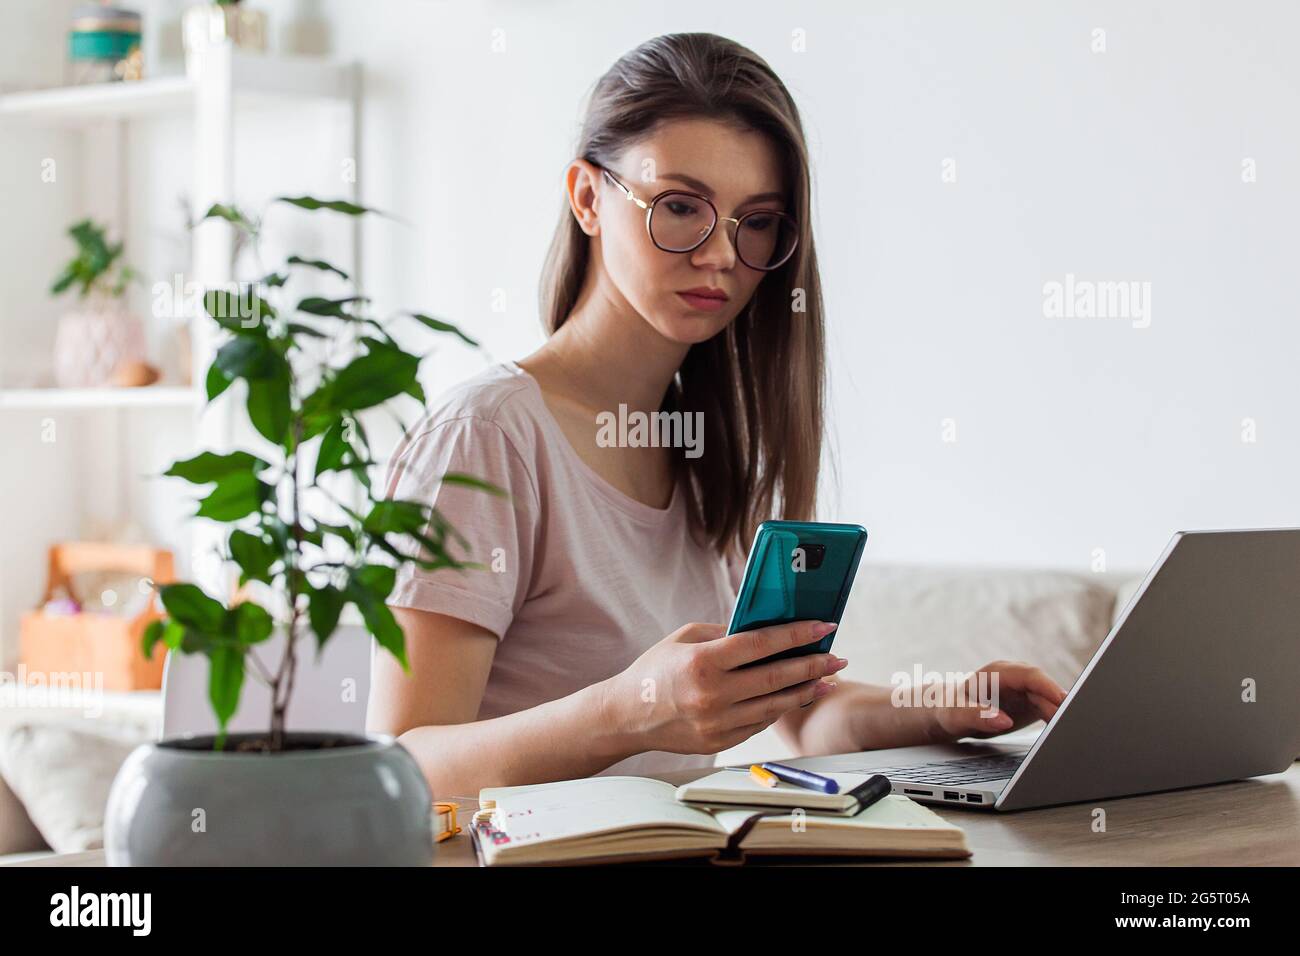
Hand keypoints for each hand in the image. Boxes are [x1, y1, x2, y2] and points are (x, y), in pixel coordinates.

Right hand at [600, 620, 849, 755]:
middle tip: (838, 657)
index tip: (824, 627)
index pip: (761, 644)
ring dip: (804, 691)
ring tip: (827, 679)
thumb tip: (764, 629)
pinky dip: (779, 709)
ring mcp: (716, 722)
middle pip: (775, 677)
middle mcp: (712, 694)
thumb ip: (723, 633)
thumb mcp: (684, 639)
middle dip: (812, 665)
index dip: (797, 634)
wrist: (626, 716)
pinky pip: (758, 724)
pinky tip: (795, 697)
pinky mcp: (718, 742)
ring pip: (774, 706)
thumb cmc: (655, 670)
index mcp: (703, 661)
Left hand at [929, 660, 1067, 740]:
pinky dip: (1057, 720)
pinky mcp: (1030, 703)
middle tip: (1074, 722)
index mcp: (998, 672)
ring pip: (1050, 700)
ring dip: (1062, 714)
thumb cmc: (950, 708)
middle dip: (1061, 704)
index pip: (1029, 675)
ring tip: (1070, 731)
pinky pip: (1049, 709)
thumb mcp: (956, 714)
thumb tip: (1003, 721)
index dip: (1048, 687)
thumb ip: (976, 716)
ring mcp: (1024, 690)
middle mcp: (1015, 678)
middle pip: (1044, 688)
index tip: (1064, 700)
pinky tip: (1064, 732)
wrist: (950, 712)